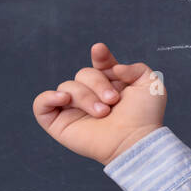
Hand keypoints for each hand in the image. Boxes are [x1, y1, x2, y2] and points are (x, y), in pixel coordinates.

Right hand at [32, 43, 167, 164]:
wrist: (135, 140)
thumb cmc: (144, 116)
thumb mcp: (150, 84)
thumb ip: (136, 67)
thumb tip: (112, 67)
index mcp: (111, 84)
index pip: (100, 64)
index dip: (100, 57)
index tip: (100, 51)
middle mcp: (91, 95)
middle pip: (83, 73)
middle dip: (99, 84)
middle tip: (113, 101)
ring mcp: (73, 108)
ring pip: (67, 86)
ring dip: (86, 97)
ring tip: (103, 113)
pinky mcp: (59, 122)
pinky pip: (41, 103)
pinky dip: (48, 97)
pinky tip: (64, 99)